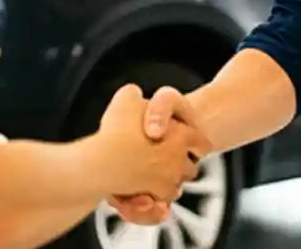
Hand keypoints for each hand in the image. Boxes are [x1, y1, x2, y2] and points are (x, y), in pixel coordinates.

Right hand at [93, 84, 210, 201]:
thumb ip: (136, 94)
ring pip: (176, 187)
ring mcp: (168, 182)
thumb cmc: (114, 131)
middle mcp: (179, 160)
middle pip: (191, 167)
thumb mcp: (126, 98)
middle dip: (181, 165)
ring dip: (168, 183)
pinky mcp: (153, 200)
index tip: (194, 145)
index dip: (196, 141)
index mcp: (181, 135)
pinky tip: (143, 193)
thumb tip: (136, 95)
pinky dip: (155, 202)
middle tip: (168, 161)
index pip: (201, 142)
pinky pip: (160, 205)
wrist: (100, 164)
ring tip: (153, 177)